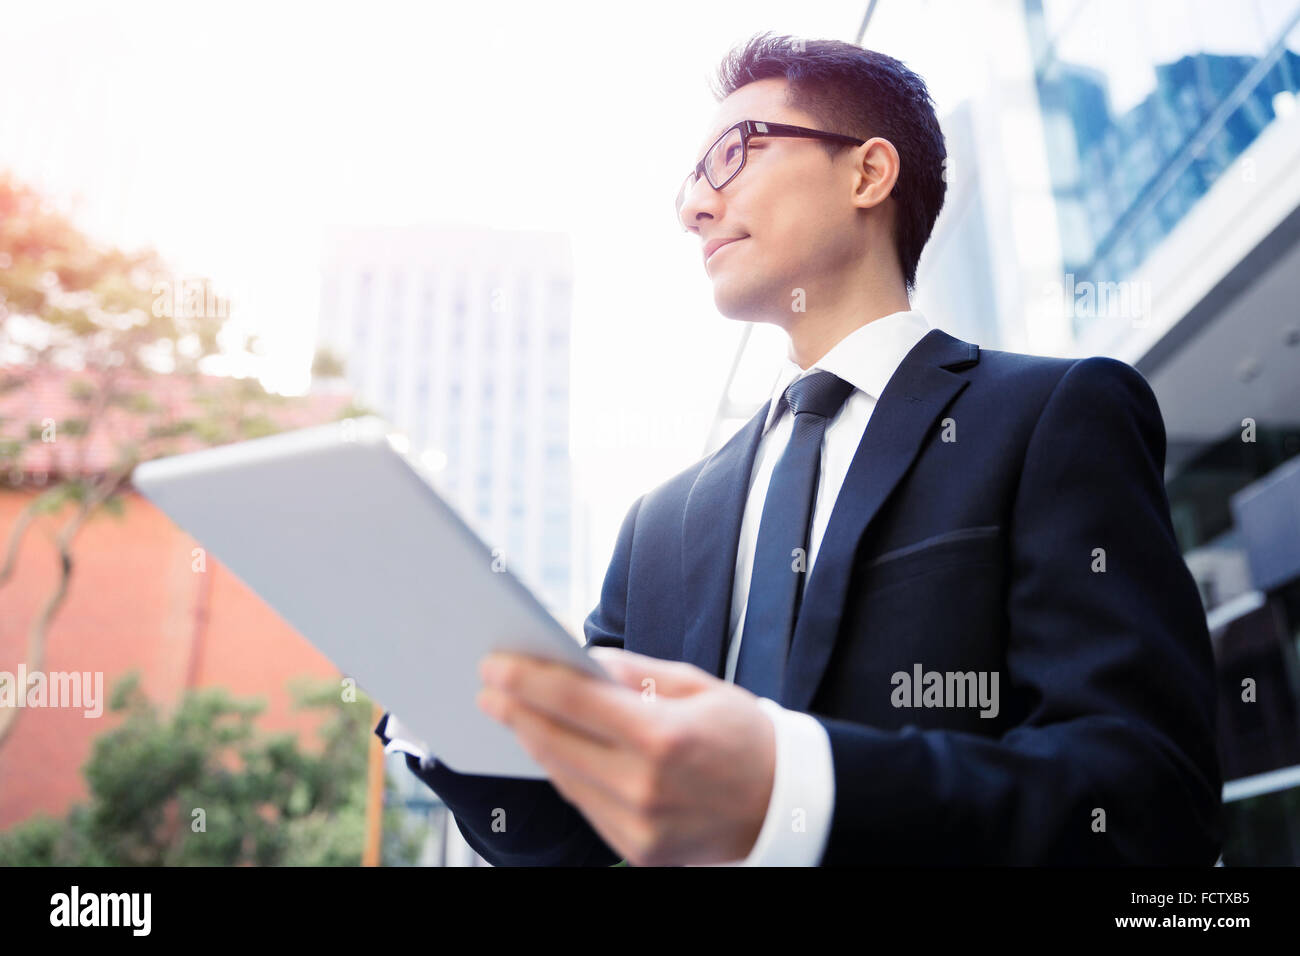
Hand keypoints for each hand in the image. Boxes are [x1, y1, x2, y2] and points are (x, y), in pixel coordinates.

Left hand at [476, 646, 774, 866]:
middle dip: (515, 711)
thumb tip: (581, 659)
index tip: (495, 664)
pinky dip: (563, 772)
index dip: (528, 681)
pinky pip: (584, 804)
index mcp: (663, 737)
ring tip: (512, 712)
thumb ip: (634, 673)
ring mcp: (638, 825)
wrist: (785, 804)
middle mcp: (645, 787)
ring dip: (533, 741)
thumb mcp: (697, 686)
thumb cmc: (744, 736)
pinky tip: (550, 747)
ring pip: (563, 776)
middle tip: (488, 687)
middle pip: (556, 743)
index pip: (575, 703)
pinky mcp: (637, 850)